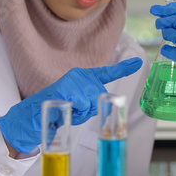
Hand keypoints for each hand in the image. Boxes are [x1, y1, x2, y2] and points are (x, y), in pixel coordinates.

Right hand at [0, 58, 141, 152]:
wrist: (36, 114)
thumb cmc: (61, 111)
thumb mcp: (82, 108)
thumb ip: (95, 103)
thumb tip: (107, 103)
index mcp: (86, 78)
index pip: (109, 72)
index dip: (125, 67)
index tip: (139, 62)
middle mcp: (81, 74)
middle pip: (100, 95)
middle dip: (89, 109)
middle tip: (74, 109)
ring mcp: (73, 79)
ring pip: (91, 101)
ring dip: (81, 111)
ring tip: (68, 108)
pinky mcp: (65, 86)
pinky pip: (81, 103)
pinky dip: (75, 110)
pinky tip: (65, 107)